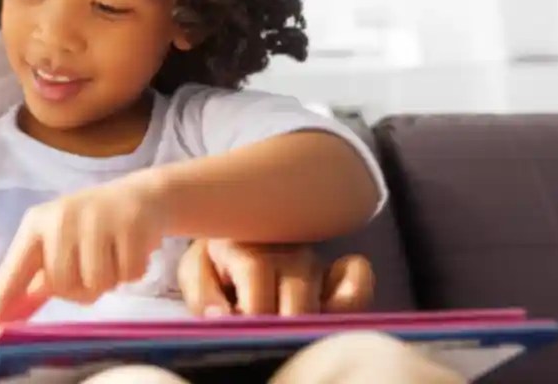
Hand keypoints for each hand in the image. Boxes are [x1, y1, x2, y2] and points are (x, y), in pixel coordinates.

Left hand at [0, 176, 166, 326]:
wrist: (141, 195)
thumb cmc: (92, 226)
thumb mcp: (58, 243)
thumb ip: (35, 281)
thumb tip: (6, 319)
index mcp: (36, 224)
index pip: (14, 270)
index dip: (0, 301)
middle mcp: (60, 218)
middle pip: (61, 284)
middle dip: (79, 288)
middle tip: (92, 267)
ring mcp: (96, 219)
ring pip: (96, 283)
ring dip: (108, 281)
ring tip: (112, 258)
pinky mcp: (129, 223)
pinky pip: (127, 274)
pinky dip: (132, 272)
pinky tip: (130, 250)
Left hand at [177, 239, 374, 316]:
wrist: (238, 223)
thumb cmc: (218, 257)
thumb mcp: (197, 271)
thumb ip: (203, 295)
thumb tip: (221, 317)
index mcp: (250, 254)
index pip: (259, 306)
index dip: (251, 328)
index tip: (241, 332)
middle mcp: (290, 254)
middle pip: (300, 311)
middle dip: (281, 332)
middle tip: (264, 333)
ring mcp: (317, 261)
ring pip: (332, 306)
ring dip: (311, 325)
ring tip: (287, 327)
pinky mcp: (337, 268)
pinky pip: (359, 281)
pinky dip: (351, 300)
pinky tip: (325, 313)